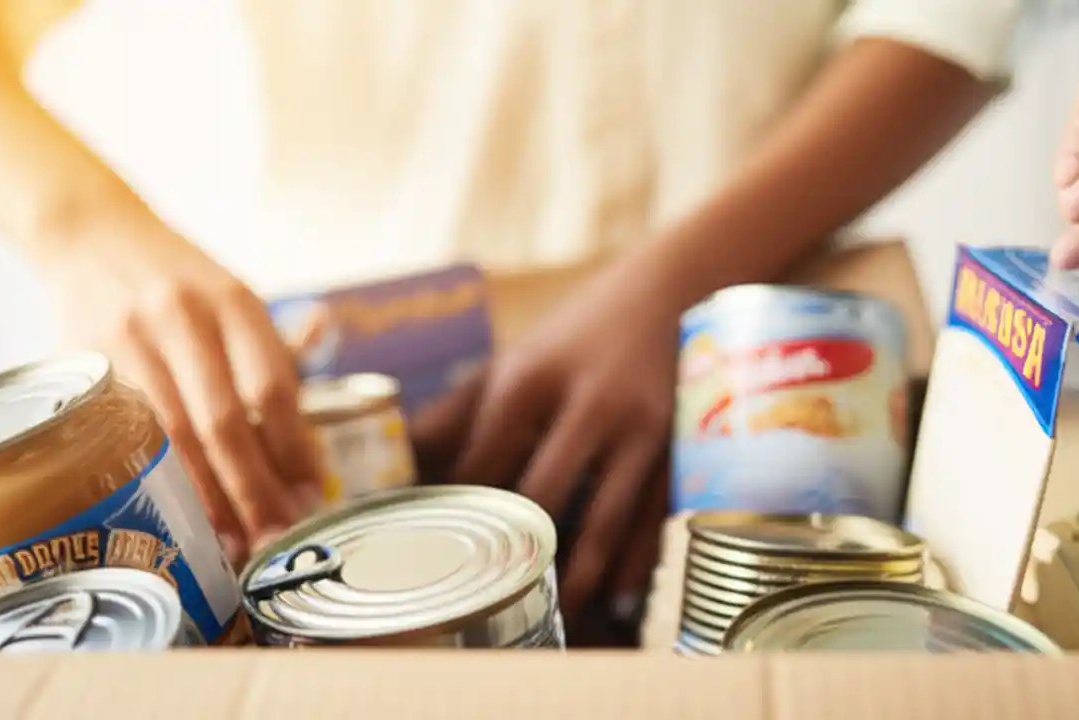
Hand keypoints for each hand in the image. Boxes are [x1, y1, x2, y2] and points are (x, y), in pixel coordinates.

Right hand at [40, 201, 318, 565]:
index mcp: (235, 302)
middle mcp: (185, 318)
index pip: (274, 387)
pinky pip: (129, 437)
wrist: (92, 234)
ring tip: (235, 541)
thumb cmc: (180, 282)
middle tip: (277, 535)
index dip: (295, 447)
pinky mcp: (88, 365)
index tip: (312, 492)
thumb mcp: (235, 298)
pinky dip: (160, 483)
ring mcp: (132, 341)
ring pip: (174, 438)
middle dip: (255, 489)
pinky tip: (180, 516)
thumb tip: (318, 424)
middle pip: (225, 422)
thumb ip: (277, 356)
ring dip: (208, 498)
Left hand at [414, 258, 679, 614]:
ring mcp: (639, 428)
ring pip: (604, 519)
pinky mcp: (679, 446)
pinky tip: (614, 593)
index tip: (445, 555)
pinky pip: (652, 518)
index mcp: (529, 379)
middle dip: (520, 554)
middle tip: (498, 599)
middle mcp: (584, 403)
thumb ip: (458, 412)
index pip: (482, 465)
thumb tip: (399, 461)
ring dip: (578, 574)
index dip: (462, 515)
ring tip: (558, 612)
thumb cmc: (576, 334)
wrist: (670, 291)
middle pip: (542, 497)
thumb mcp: (514, 360)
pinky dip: (631, 562)